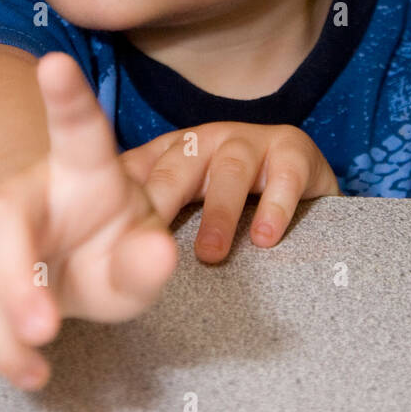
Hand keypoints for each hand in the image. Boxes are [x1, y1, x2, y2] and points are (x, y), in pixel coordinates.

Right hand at [0, 52, 177, 390]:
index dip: (67, 95)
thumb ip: (148, 264)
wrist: (65, 263)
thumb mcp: (140, 262)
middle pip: (1, 220)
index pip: (77, 127)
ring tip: (38, 362)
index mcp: (84, 169)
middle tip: (45, 327)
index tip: (55, 63)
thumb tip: (159, 254)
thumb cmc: (111, 251)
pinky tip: (22, 364)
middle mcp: (26, 186)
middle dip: (14, 277)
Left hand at [119, 121, 340, 262]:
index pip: (137, 169)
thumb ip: (148, 233)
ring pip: (230, 170)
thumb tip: (106, 270)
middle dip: (161, 200)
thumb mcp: (186, 213)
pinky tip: (265, 238)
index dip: (120, 198)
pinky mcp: (294, 152)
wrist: (306, 195)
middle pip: (177, 166)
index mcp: (171, 153)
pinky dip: (274, 206)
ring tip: (211, 255)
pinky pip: (285, 175)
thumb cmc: (233, 212)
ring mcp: (251, 142)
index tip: (104, 234)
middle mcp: (207, 141)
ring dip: (219, 213)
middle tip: (148, 242)